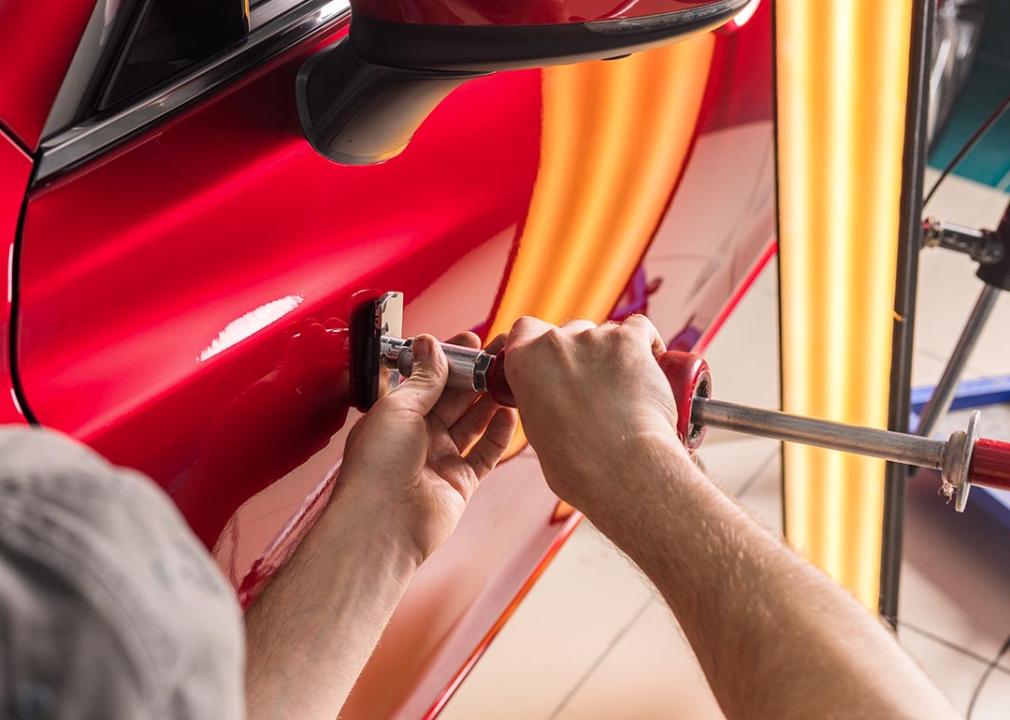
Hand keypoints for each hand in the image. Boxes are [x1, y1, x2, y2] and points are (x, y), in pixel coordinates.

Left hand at [338, 332, 517, 563]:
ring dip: (490, 401)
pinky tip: (509, 414)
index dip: (450, 359)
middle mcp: (417, 436)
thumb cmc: (377, 466)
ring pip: (472, 423)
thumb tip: (431, 344)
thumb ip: (424, 378)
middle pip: (453, 399)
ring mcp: (440, 459)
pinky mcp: (460, 482)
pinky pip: (484, 454)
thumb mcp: (399, 407)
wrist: (382, 523)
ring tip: (510, 378)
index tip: (471, 341)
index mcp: (396, 415)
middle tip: (500, 354)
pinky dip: (498, 435)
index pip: (428, 379)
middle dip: (476, 376)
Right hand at [503, 316, 684, 515]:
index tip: (554, 361)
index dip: (540, 342)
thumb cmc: (578, 465)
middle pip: (570, 331)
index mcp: (523, 363)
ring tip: (629, 391)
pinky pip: (640, 329)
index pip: (524, 331)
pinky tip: (654, 367)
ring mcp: (593, 338)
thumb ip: (541, 404)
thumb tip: (555, 406)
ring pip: (606, 333)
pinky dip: (648, 345)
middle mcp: (554, 343)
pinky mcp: (630, 341)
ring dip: (615, 354)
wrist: (619, 467)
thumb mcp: (538, 432)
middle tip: (597, 386)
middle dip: (583, 353)